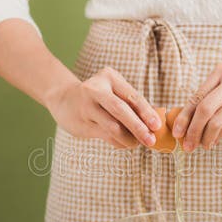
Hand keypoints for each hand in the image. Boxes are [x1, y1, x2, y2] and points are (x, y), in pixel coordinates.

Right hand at [47, 67, 161, 148]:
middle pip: (121, 110)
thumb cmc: (99, 97)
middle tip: (151, 141)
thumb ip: (132, 104)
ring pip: (113, 126)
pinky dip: (118, 142)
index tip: (157, 126)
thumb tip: (157, 123)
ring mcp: (86, 106)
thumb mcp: (113, 92)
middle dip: (138, 127)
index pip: (132, 96)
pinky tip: (124, 144)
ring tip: (137, 144)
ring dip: (129, 138)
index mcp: (109, 77)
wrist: (63, 99)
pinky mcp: (82, 122)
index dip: (146, 112)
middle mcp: (95, 89)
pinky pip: (105, 135)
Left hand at [171, 61, 221, 151]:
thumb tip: (188, 122)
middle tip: (187, 145)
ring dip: (205, 137)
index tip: (176, 132)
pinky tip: (214, 142)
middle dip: (192, 130)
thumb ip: (213, 97)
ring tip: (201, 146)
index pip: (197, 97)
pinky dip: (219, 137)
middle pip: (204, 108)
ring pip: (217, 120)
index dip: (183, 117)